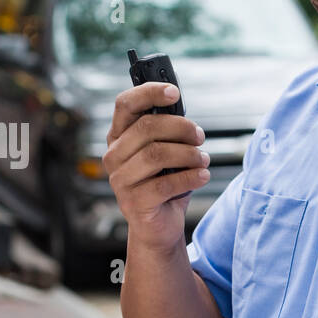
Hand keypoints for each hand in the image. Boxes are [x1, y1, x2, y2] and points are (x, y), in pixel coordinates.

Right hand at [102, 81, 210, 250]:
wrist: (160, 226)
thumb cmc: (165, 183)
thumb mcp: (167, 152)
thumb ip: (168, 131)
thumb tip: (181, 108)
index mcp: (119, 137)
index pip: (125, 104)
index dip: (149, 93)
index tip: (174, 92)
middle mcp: (114, 156)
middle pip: (147, 128)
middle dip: (181, 128)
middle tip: (199, 136)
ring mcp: (120, 180)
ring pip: (157, 154)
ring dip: (188, 154)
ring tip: (203, 159)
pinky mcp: (133, 202)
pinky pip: (165, 184)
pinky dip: (190, 177)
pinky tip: (202, 175)